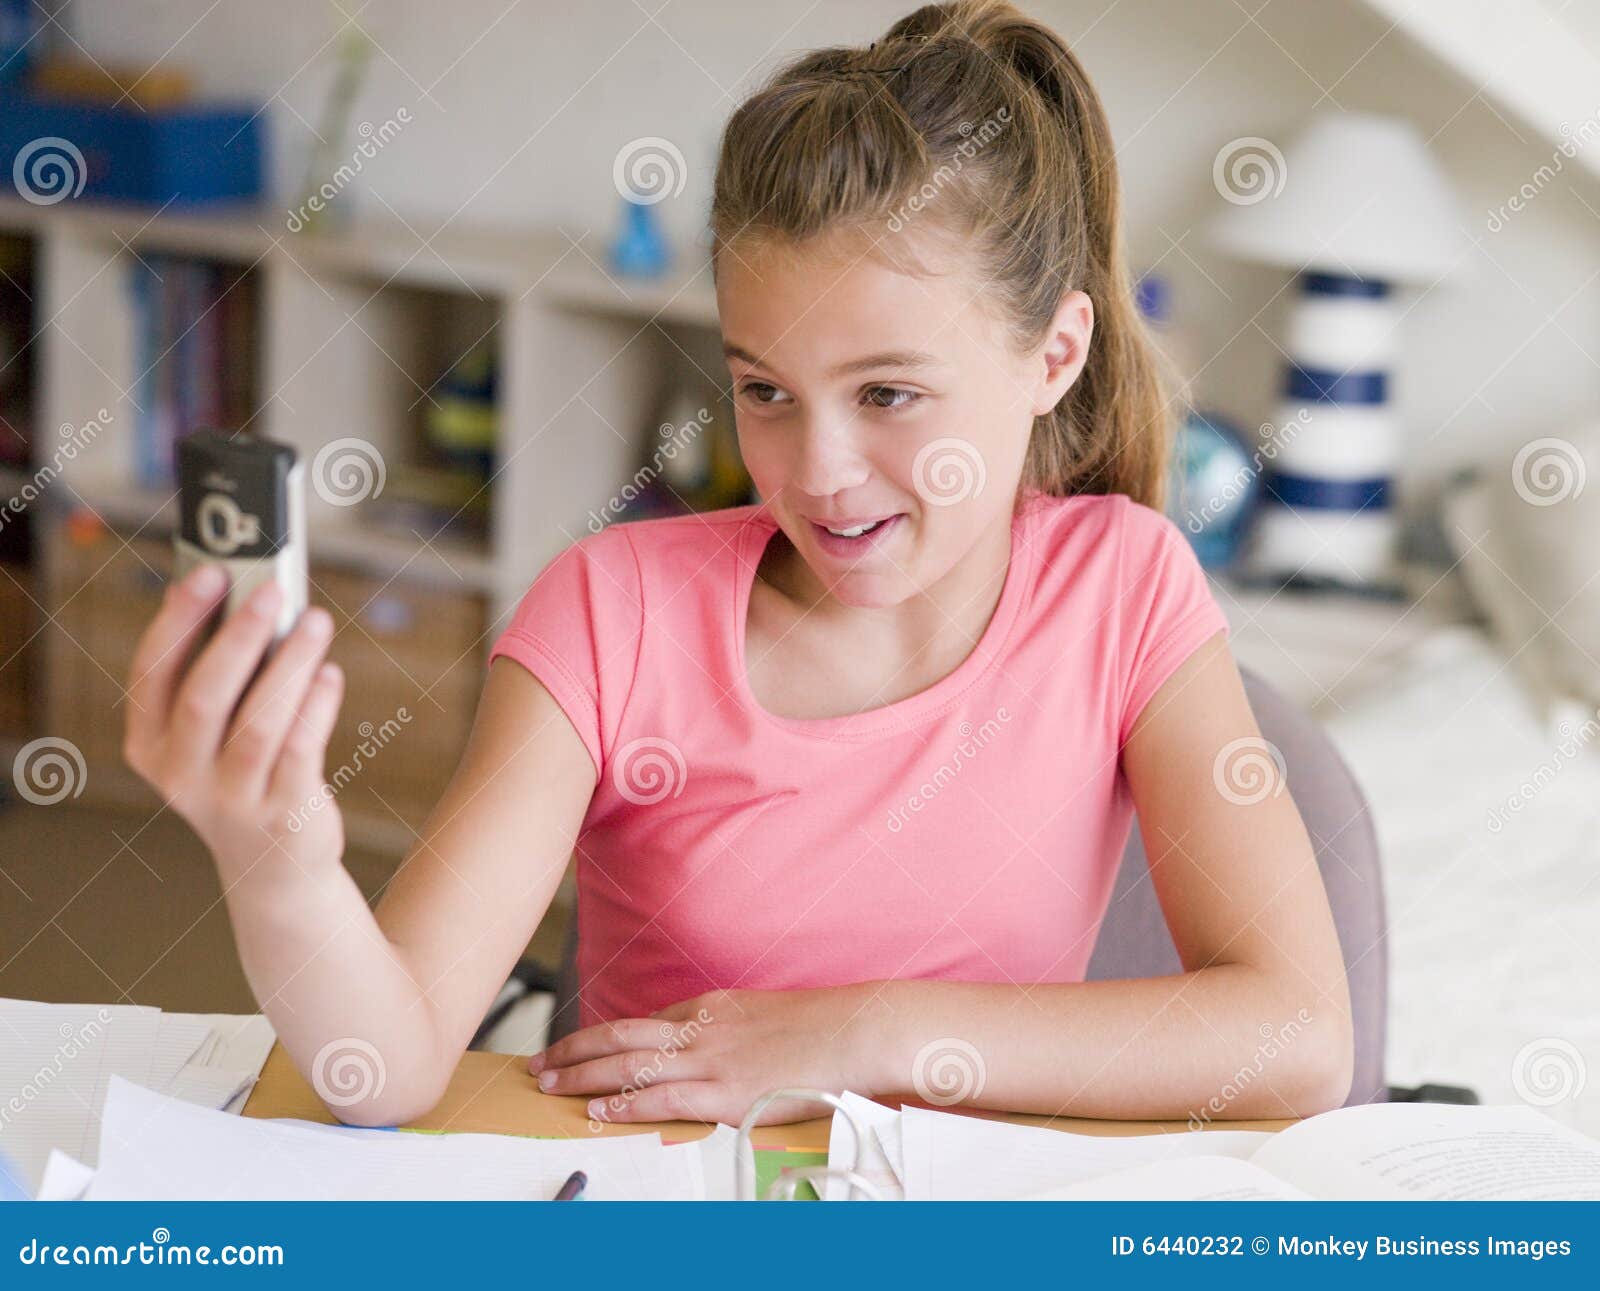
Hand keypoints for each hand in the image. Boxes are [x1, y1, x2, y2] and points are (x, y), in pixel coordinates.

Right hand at [123, 563, 345, 878]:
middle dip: (239, 636)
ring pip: (258, 721)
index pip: (151, 673)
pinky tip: (329, 674)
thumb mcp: (214, 733)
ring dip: (290, 664)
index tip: (210, 573)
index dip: (179, 619)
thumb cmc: (245, 773)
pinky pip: (300, 749)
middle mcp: (180, 775)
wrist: (274, 864)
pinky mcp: (281, 814)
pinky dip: (316, 704)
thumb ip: (218, 674)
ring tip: (316, 623)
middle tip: (273, 591)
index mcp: (149, 744)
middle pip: (204, 695)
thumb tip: (239, 597)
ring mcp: (230, 799)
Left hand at [528, 987, 877, 1125]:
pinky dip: (623, 1104)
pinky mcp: (724, 1093)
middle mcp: (702, 1029)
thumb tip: (728, 1051)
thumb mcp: (771, 1016)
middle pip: (622, 1036)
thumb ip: (738, 1030)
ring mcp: (711, 1060)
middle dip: (575, 1049)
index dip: (605, 1037)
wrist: (858, 1030)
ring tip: (548, 1084)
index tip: (578, 1046)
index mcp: (715, 1008)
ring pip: (628, 1065)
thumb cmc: (826, 1028)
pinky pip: (660, 1098)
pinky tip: (597, 1111)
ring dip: (582, 1074)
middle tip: (539, 1062)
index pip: (646, 1024)